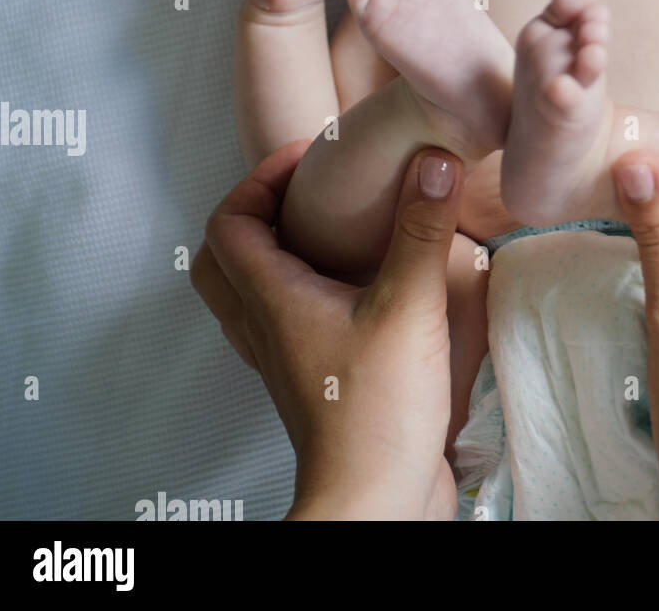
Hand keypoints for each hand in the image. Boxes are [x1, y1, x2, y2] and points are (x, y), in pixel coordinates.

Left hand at [192, 140, 464, 519]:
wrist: (373, 501)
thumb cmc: (377, 411)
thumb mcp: (409, 305)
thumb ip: (421, 230)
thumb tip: (435, 161)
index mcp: (271, 299)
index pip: (230, 222)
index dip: (263, 178)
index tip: (316, 156)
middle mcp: (266, 327)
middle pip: (224, 258)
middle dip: (259, 212)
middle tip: (311, 191)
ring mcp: (285, 358)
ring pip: (251, 291)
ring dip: (279, 250)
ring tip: (334, 230)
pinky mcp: (312, 379)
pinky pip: (286, 320)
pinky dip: (305, 290)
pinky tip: (358, 285)